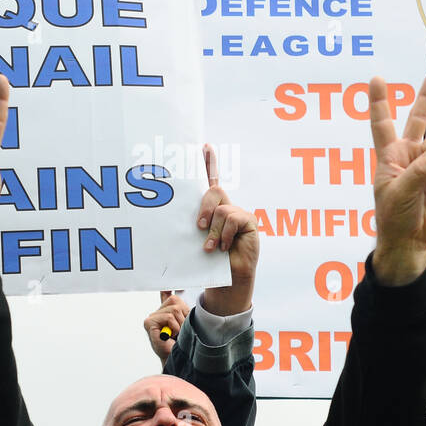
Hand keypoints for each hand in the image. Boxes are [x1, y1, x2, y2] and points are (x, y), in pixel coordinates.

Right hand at [144, 291, 188, 364]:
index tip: (174, 286)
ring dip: (180, 324)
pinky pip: (169, 317)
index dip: (168, 289)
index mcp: (166, 311)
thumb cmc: (181, 343)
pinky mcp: (149, 323)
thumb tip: (179, 294)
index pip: (166, 294)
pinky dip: (174, 326)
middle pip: (175, 301)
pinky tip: (171, 334)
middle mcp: (158, 312)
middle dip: (184, 315)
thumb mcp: (187, 323)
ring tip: (176, 333)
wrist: (177, 357)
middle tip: (181, 329)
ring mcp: (152, 317)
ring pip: (174, 309)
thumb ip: (183, 309)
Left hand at [196, 144, 257, 316]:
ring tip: (210, 247)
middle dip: (204, 207)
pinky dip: (224, 235)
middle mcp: (226, 206)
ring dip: (213, 231)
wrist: (228, 279)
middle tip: (198, 227)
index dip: (209, 163)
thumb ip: (192, 228)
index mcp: (211, 208)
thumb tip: (175, 223)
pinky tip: (224, 247)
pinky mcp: (249, 221)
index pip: (210, 181)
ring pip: (221, 209)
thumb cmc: (209, 261)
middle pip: (213, 190)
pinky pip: (233, 219)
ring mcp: (238, 212)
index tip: (204, 146)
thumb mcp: (195, 240)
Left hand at [369, 75, 425, 285]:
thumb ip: (419, 172)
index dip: (379, 102)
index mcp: (389, 156)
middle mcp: (407, 155)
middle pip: (418, 120)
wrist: (411, 239)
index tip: (376, 79)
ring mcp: (425, 163)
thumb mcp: (400, 194)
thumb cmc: (395, 217)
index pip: (382, 124)